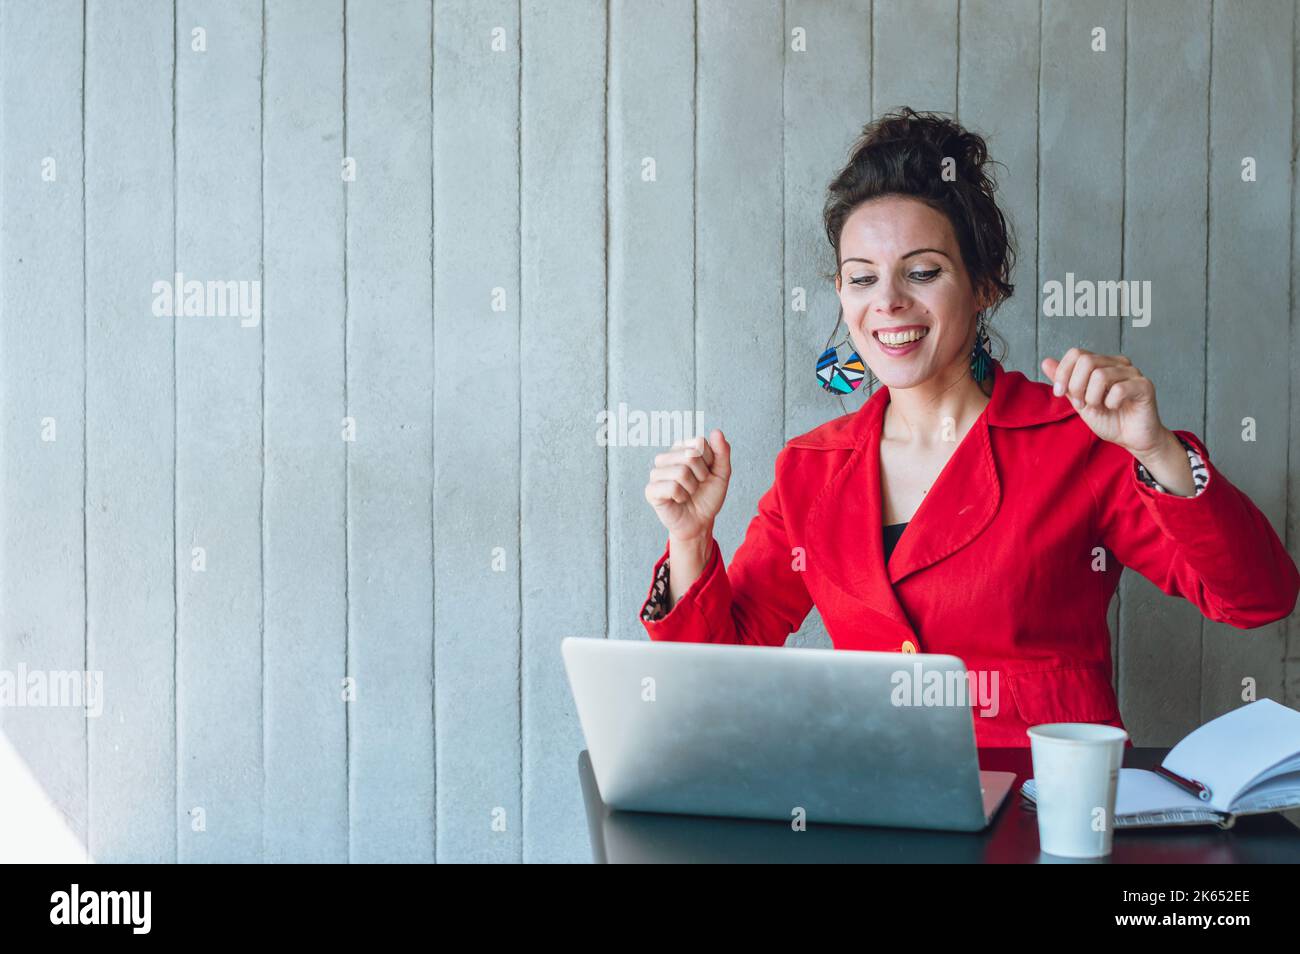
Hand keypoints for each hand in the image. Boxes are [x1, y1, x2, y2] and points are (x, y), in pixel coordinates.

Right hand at [644, 429, 731, 542]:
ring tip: (688, 493)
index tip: (706, 473)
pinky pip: (672, 487)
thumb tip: (717, 431)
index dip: (709, 461)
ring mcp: (656, 473)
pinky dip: (681, 496)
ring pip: (681, 472)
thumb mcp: (721, 473)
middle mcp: (666, 457)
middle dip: (701, 475)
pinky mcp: (651, 490)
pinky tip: (678, 500)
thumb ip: (722, 452)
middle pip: (690, 455)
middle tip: (697, 485)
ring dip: (691, 487)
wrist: (700, 522)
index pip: (699, 442)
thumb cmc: (707, 496)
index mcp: (681, 448)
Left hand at [1041, 348, 1170, 457]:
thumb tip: (1045, 362)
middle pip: (1086, 361)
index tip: (1060, 393)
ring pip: (1100, 375)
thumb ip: (1065, 382)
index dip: (1062, 373)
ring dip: (1092, 397)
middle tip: (1082, 404)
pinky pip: (1118, 389)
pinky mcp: (1144, 385)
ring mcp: (1132, 372)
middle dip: (1076, 386)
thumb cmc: (1109, 419)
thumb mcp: (1079, 401)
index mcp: (1101, 363)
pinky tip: (1115, 407)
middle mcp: (1117, 363)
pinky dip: (1110, 403)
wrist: (1131, 439)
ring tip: (1098, 407)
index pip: (1076, 353)